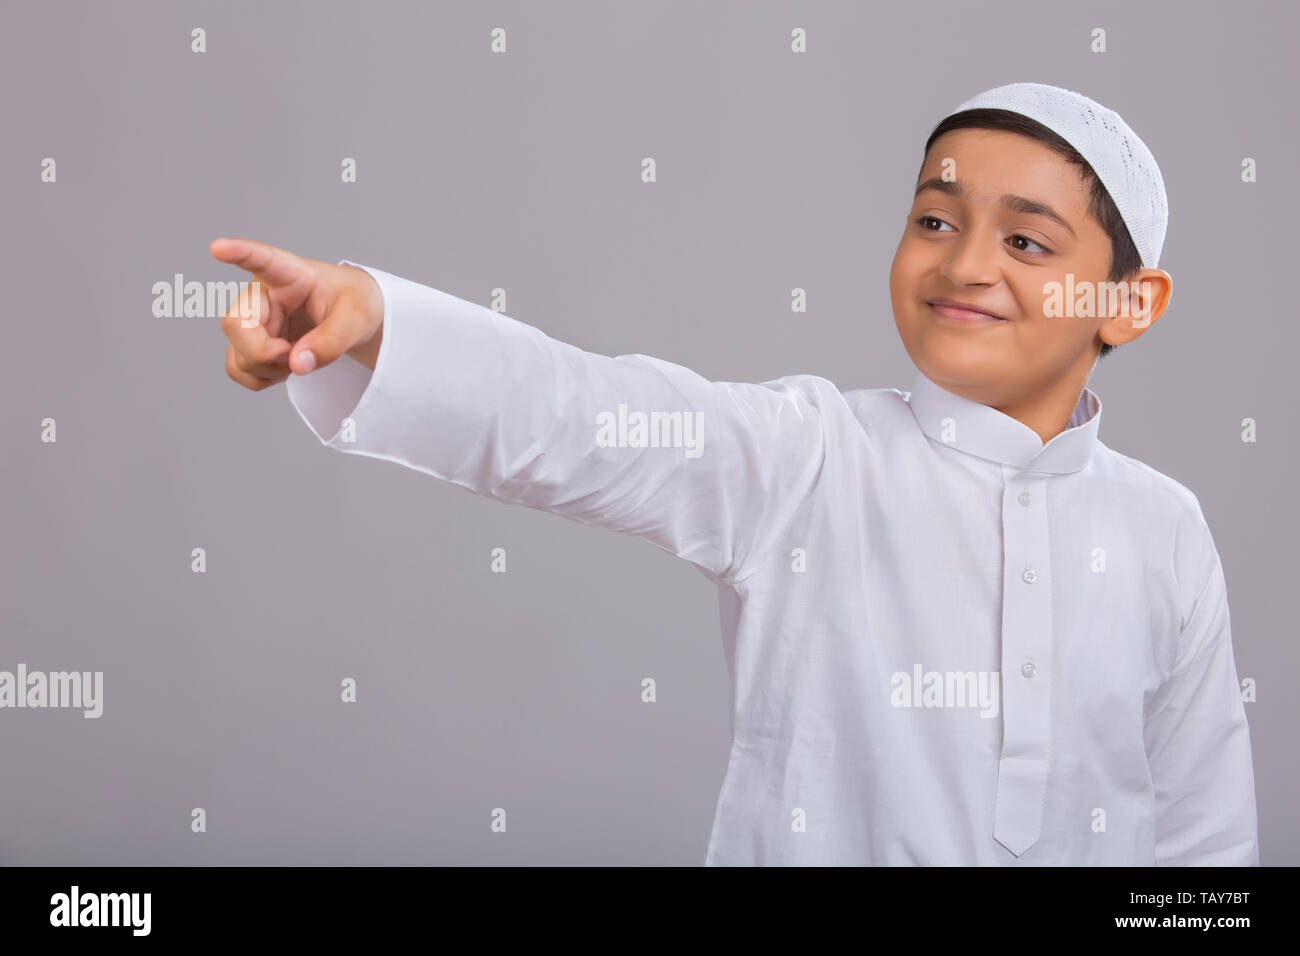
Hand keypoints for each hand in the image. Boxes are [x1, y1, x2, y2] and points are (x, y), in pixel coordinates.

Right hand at [210, 237, 384, 390]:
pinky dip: (261, 379)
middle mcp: (261, 293)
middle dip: (264, 354)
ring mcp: (251, 319)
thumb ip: (331, 341)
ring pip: (237, 354)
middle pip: (236, 325)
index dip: (239, 253)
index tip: (218, 247)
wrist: (351, 317)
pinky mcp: (248, 341)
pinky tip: (285, 368)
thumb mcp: (357, 320)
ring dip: (268, 370)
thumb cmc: (354, 304)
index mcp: (290, 273)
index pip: (261, 259)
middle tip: (298, 356)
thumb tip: (297, 365)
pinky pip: (238, 369)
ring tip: (299, 359)